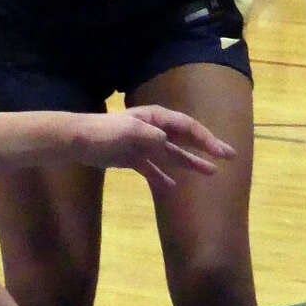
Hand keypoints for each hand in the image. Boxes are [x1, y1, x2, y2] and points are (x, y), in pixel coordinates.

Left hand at [67, 106, 235, 188]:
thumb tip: (166, 141)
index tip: (222, 153)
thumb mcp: (128, 131)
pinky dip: (163, 178)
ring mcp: (143, 145)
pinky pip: (153, 169)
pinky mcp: (132, 158)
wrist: (76, 140)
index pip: (187, 127)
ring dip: (190, 163)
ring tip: (210, 173)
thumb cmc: (103, 132)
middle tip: (228, 158)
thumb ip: (149, 136)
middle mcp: (153, 130)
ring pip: (172, 155)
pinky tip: (173, 187)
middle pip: (185, 139)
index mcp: (154, 118)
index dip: (206, 139)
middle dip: (206, 148)